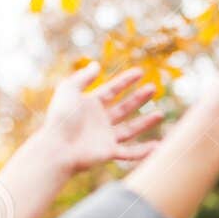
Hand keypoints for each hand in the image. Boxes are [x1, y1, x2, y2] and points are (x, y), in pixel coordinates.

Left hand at [36, 63, 163, 173]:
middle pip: (123, 108)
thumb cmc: (61, 117)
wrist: (58, 146)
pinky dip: (145, 151)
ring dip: (145, 122)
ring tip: (160, 114)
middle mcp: (99, 120)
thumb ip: (83, 77)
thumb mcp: (69, 89)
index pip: (112, 90)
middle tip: (153, 88)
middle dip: (138, 98)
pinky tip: (158, 146)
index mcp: (90, 105)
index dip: (125, 81)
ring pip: (130, 129)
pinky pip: (130, 152)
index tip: (140, 72)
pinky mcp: (109, 152)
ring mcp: (105, 137)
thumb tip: (96, 65)